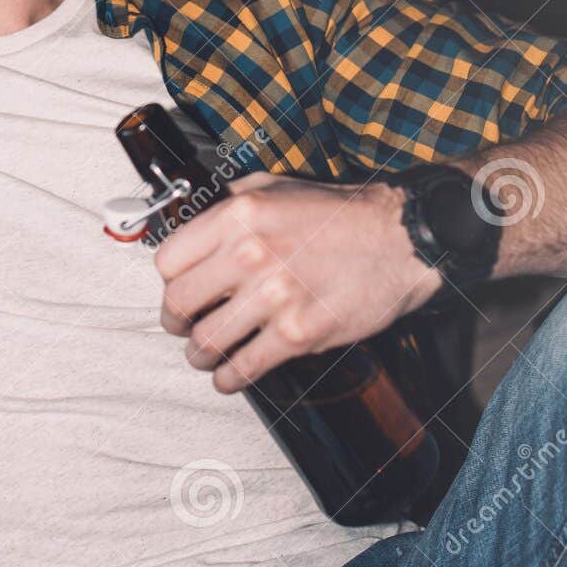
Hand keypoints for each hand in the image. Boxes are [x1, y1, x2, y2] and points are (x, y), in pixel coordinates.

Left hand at [154, 173, 441, 393]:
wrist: (399, 239)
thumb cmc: (339, 214)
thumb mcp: (273, 188)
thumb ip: (228, 204)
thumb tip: (192, 226)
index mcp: (239, 216)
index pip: (169, 261)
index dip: (167, 282)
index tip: (176, 290)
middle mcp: (250, 255)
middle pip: (179, 304)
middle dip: (174, 322)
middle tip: (182, 326)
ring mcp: (275, 297)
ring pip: (206, 341)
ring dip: (199, 355)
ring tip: (205, 354)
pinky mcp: (299, 333)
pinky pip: (244, 367)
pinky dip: (228, 378)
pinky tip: (229, 376)